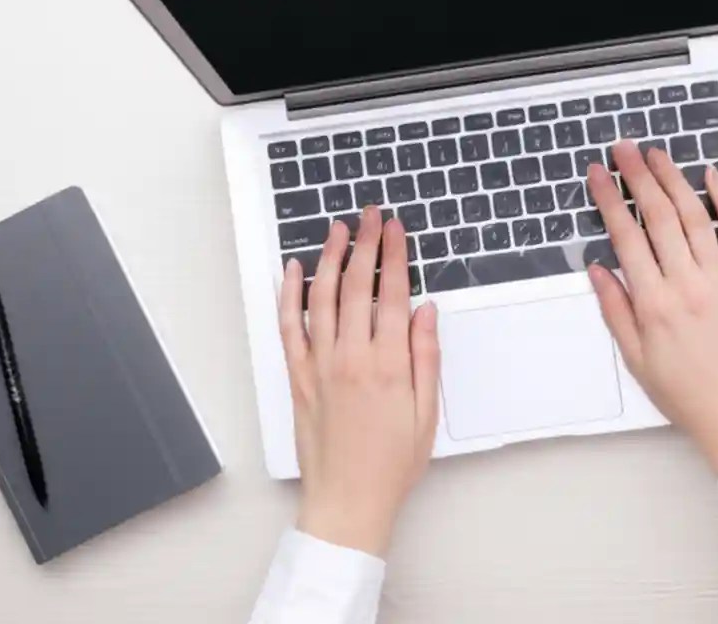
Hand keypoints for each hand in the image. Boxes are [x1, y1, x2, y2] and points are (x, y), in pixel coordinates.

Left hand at [278, 207, 439, 555]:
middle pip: (356, 286)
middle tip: (369, 215)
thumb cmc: (392, 465)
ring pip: (321, 297)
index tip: (395, 228)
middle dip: (364, 244)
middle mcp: (351, 358)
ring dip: (329, 258)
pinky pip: (290, 326)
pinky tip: (293, 271)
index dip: (394, 255)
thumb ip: (427, 357)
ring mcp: (320, 365)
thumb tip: (427, 311)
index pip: (393, 294)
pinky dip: (289, 295)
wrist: (347, 502)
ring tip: (336, 229)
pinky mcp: (298, 377)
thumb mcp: (427, 413)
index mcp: (389, 365)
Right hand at [586, 141, 717, 475]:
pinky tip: (712, 177)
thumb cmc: (688, 394)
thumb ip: (615, 309)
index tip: (598, 174)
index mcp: (655, 304)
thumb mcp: (636, 359)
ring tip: (657, 154)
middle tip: (623, 148)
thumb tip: (598, 269)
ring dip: (674, 178)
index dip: (609, 199)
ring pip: (695, 215)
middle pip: (658, 215)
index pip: (626, 236)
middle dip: (637, 175)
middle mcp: (688, 284)